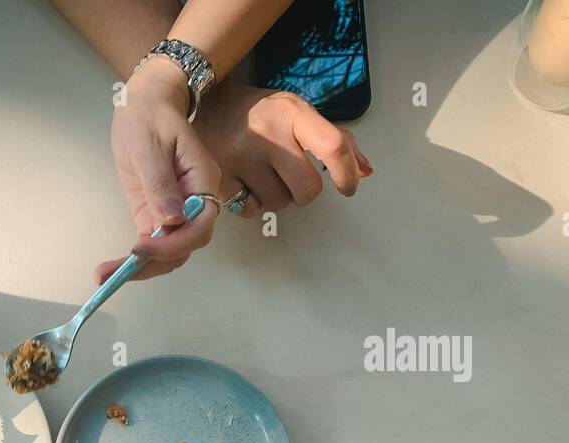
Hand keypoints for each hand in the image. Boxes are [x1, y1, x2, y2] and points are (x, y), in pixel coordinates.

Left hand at [100, 57, 221, 283]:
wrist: (146, 102)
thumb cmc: (149, 115)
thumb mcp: (149, 145)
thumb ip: (161, 183)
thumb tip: (172, 220)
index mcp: (202, 182)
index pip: (199, 226)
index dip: (173, 244)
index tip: (140, 247)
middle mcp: (194, 201)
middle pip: (185, 246)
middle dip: (153, 264)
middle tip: (114, 274)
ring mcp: (175, 209)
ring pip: (169, 250)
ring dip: (141, 268)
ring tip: (105, 275)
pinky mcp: (155, 212)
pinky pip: (152, 242)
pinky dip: (134, 259)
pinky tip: (112, 268)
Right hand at [193, 80, 371, 217]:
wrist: (204, 106)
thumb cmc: (258, 113)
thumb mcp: (296, 112)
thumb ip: (333, 139)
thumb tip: (364, 170)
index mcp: (292, 113)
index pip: (333, 146)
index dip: (346, 173)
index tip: (347, 186)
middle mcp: (266, 134)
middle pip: (307, 189)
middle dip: (304, 191)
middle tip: (291, 177)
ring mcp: (240, 158)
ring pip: (279, 203)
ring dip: (276, 196)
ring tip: (261, 174)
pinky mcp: (219, 178)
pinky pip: (251, 210)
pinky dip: (251, 202)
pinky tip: (244, 182)